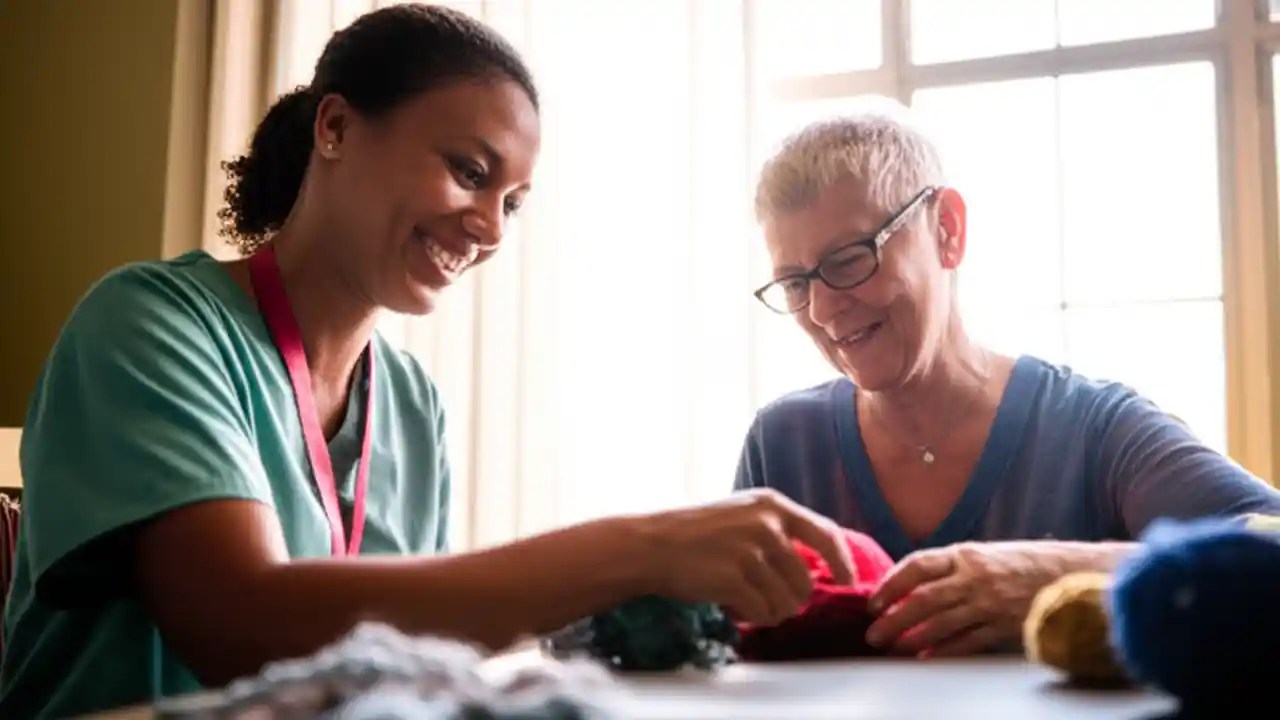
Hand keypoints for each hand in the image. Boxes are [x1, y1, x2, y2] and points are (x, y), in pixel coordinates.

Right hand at [639, 489, 854, 626]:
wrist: (649, 544)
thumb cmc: (694, 533)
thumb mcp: (741, 514)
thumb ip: (778, 531)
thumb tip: (820, 564)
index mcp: (772, 505)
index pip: (826, 534)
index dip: (842, 562)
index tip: (846, 581)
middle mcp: (767, 524)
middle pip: (806, 581)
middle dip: (790, 600)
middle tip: (763, 599)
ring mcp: (751, 551)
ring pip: (787, 603)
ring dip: (769, 612)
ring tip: (743, 600)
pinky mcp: (735, 578)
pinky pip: (763, 614)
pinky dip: (750, 617)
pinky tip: (729, 604)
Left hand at [863, 541, 1063, 656]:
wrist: (1075, 573)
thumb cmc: (1024, 565)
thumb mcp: (986, 555)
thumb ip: (952, 569)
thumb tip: (911, 587)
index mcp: (966, 554)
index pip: (917, 565)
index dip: (891, 584)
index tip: (873, 601)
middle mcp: (975, 576)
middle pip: (923, 599)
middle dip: (893, 618)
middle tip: (873, 634)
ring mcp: (991, 602)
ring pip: (941, 623)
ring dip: (912, 638)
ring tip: (893, 649)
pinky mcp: (1005, 626)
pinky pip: (967, 642)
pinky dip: (944, 652)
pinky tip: (926, 659)